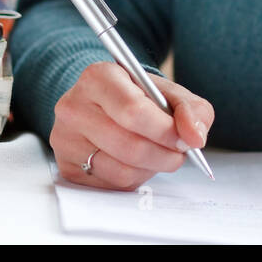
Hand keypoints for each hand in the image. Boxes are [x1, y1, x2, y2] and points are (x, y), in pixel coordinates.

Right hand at [51, 60, 213, 190]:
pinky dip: (134, 178)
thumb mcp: (169, 93)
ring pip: (121, 170)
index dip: (165, 130)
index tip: (184, 139)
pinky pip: (111, 184)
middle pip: (129, 146)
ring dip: (151, 168)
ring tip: (157, 154)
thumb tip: (195, 137)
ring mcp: (66, 138)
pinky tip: (135, 161)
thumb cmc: (139, 98)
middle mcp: (74, 106)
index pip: (133, 111)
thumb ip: (191, 109)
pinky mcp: (66, 166)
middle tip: (178, 152)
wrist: (105, 106)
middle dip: (164, 155)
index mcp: (99, 77)